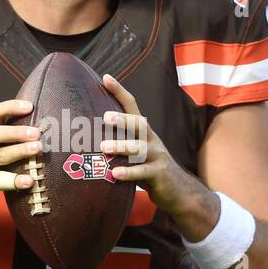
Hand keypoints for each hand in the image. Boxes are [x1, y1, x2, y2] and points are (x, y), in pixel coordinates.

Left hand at [99, 73, 200, 219]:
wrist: (179, 190)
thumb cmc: (149, 168)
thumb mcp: (137, 152)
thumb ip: (120, 142)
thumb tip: (87, 135)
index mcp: (144, 132)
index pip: (133, 106)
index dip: (120, 92)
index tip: (106, 78)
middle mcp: (152, 140)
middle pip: (139, 124)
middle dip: (123, 119)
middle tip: (106, 117)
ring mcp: (158, 156)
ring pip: (140, 148)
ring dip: (122, 147)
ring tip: (104, 148)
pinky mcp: (160, 174)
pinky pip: (144, 172)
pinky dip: (129, 173)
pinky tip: (115, 174)